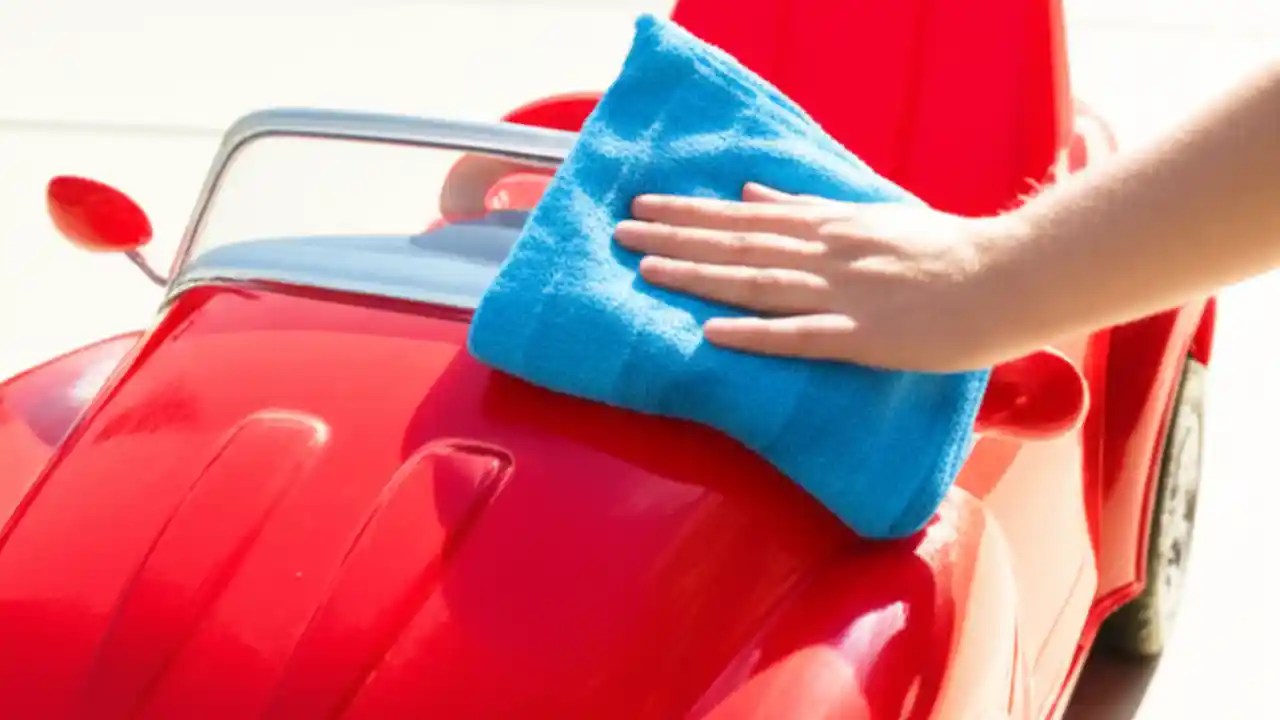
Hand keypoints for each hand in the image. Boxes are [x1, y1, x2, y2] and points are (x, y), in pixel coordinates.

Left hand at [614, 183, 1022, 372]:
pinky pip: (800, 336)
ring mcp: (842, 293)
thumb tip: (750, 189)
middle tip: (620, 233)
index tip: (643, 208)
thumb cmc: (939, 248)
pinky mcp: (863, 335)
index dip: (689, 213)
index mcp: (826, 225)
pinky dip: (754, 333)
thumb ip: (806, 204)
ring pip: (756, 283)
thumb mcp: (869, 212)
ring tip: (646, 271)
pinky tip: (712, 332)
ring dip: (699, 276)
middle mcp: (824, 252)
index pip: (743, 216)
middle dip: (674, 239)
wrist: (1003, 276)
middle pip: (736, 245)